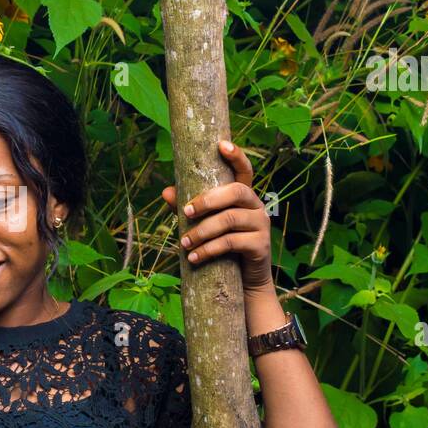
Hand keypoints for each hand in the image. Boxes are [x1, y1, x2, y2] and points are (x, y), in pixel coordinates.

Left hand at [161, 139, 274, 294]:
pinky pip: (232, 242)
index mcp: (243, 196)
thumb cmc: (223, 247)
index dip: (236, 156)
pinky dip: (209, 249)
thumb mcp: (203, 225)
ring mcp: (261, 224)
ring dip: (202, 231)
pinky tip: (194, 258)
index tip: (222, 145)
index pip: (244, 170)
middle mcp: (256, 205)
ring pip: (229, 219)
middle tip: (185, 212)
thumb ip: (188, 208)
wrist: (244, 282)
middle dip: (207, 200)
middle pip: (235, 191)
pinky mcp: (261, 245)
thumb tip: (166, 192)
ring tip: (183, 243)